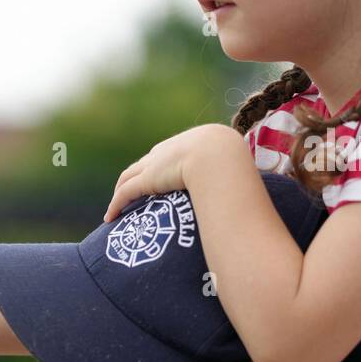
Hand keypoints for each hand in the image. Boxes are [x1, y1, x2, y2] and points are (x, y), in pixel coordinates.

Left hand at [104, 124, 243, 221]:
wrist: (219, 157)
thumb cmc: (234, 162)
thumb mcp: (236, 164)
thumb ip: (237, 176)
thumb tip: (251, 194)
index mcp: (188, 144)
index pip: (167, 156)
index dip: (159, 168)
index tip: (158, 181)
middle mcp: (166, 151)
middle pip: (144, 165)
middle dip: (136, 178)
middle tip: (132, 194)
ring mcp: (154, 165)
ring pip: (128, 178)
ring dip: (120, 192)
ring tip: (115, 209)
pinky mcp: (146, 179)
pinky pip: (124, 193)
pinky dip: (115, 204)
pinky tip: (110, 217)